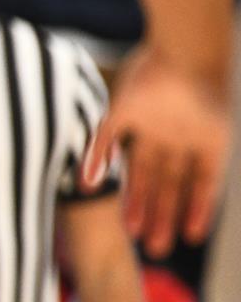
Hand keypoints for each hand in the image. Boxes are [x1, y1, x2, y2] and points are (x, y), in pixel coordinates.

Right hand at [83, 46, 231, 256]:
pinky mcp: (216, 141)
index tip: (127, 229)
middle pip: (163, 185)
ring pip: (182, 187)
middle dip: (155, 215)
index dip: (135, 201)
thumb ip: (101, 148)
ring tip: (164, 246)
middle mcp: (172, 138)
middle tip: (149, 250)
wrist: (187, 51)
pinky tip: (195, 231)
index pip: (141, 173)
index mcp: (147, 129)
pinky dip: (201, 205)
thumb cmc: (148, 74)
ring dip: (174, 215)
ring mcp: (194, 140)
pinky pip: (208, 181)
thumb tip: (86, 182)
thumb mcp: (117, 113)